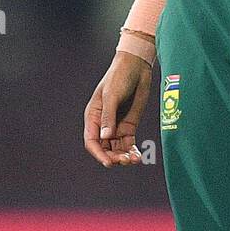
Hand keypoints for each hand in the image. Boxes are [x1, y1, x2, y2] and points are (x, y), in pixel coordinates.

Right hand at [83, 52, 152, 166]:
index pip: (92, 141)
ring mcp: (116, 126)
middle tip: (125, 160)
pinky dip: (132, 151)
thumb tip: (105, 137)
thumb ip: (108, 116)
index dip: (98, 154)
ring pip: (117, 149)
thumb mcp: (112, 95)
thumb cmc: (119, 77)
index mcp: (93, 117)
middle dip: (113, 157)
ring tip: (134, 159)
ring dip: (124, 156)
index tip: (108, 162)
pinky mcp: (129, 126)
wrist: (136, 67)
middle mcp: (103, 124)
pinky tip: (138, 156)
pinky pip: (128, 144)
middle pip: (104, 148)